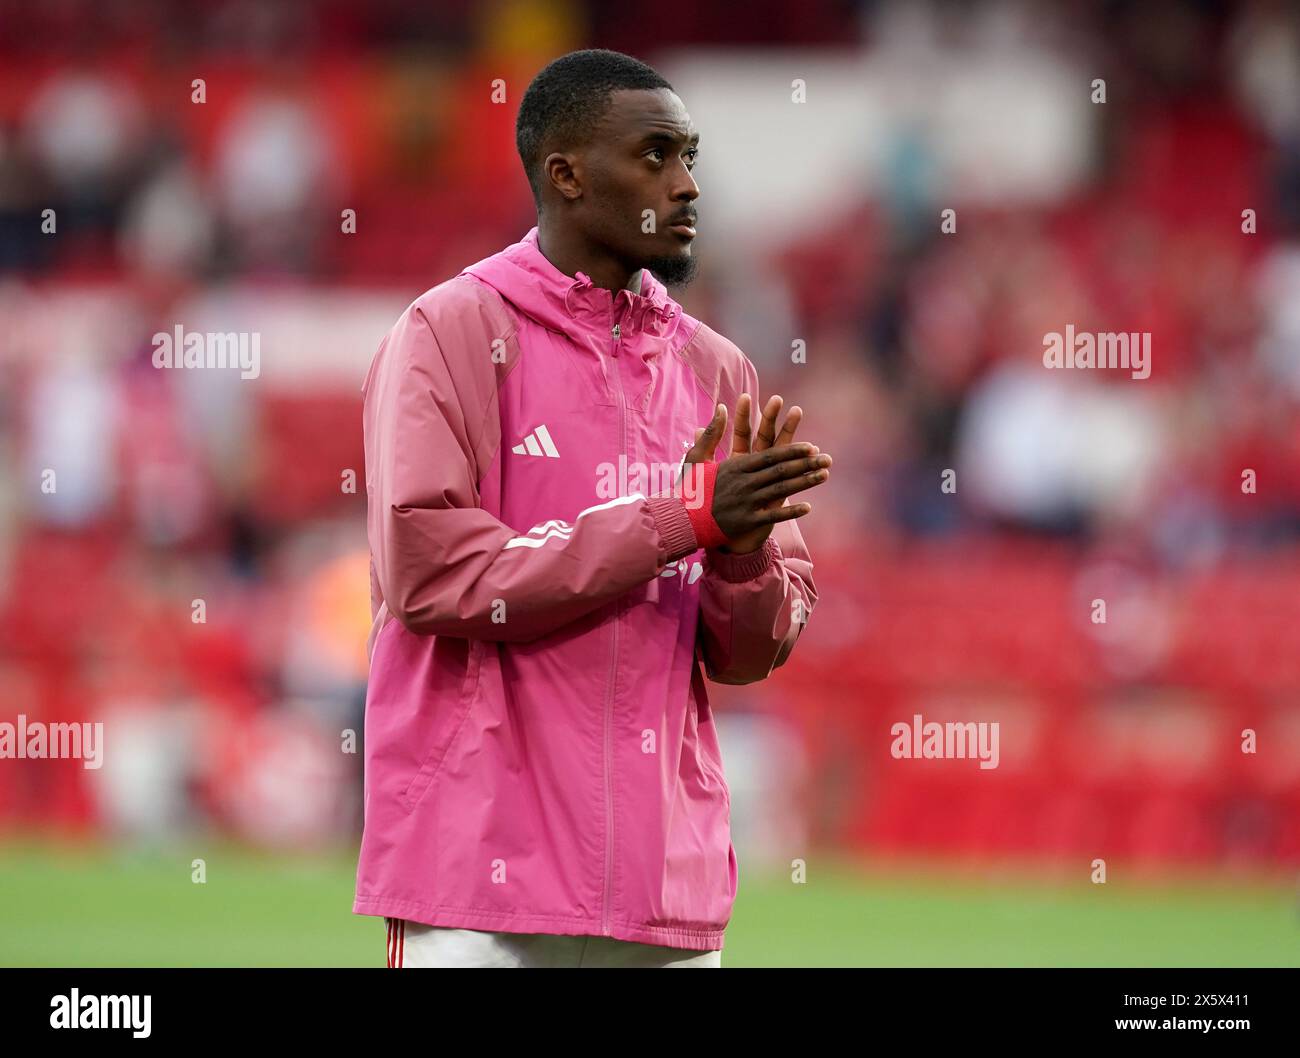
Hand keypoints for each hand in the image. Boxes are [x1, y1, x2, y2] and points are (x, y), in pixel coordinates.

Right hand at [684, 394, 831, 553]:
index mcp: (735, 466)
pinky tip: (808, 506)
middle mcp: (745, 482)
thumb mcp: (696, 457)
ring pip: (782, 490)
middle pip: (781, 471)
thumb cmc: (689, 488)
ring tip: (824, 476)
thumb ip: (711, 432)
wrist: (682, 521)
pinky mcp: (748, 521)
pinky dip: (792, 511)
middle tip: (826, 458)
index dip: (792, 450)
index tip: (810, 447)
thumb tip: (720, 407)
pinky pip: (774, 515)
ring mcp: (748, 502)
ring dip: (806, 482)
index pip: (770, 455)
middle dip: (806, 464)